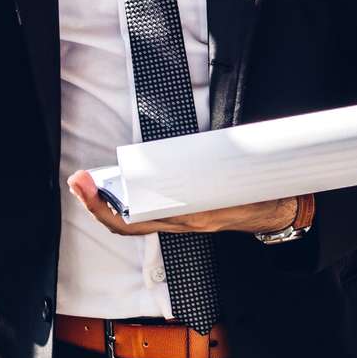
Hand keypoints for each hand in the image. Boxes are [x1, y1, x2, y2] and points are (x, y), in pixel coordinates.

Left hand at [66, 171, 297, 234]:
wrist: (277, 209)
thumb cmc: (257, 189)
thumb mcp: (231, 170)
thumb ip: (206, 155)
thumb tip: (188, 132)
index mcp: (189, 217)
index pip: (134, 222)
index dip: (104, 207)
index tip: (86, 184)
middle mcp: (181, 224)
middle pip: (126, 225)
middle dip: (97, 205)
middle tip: (79, 181)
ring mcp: (183, 224)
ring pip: (135, 223)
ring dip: (108, 205)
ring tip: (89, 184)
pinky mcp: (187, 218)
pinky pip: (150, 220)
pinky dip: (130, 207)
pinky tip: (121, 190)